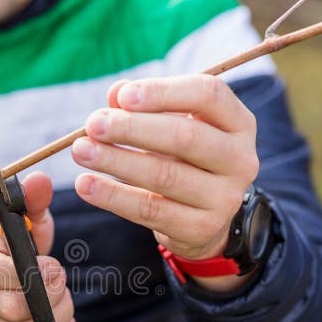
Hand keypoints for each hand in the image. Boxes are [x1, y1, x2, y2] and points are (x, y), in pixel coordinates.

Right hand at [0, 172, 76, 321]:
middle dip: (52, 300)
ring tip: (63, 303)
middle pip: (15, 311)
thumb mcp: (18, 215)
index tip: (53, 265)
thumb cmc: (8, 239)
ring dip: (57, 321)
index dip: (31, 274)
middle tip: (62, 286)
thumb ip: (32, 200)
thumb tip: (41, 180)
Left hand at [71, 75, 259, 290]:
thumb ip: (146, 106)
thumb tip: (115, 94)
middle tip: (93, 125)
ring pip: (164, 175)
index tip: (122, 97)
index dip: (163, 92)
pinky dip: (113, 197)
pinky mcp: (200, 229)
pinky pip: (149, 210)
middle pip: (185, 137)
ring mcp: (225, 198)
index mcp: (238, 123)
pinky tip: (85, 185)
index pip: (208, 95)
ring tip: (80, 151)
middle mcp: (240, 160)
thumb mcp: (173, 126)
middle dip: (132, 129)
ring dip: (116, 161)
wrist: (203, 219)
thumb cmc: (183, 159)